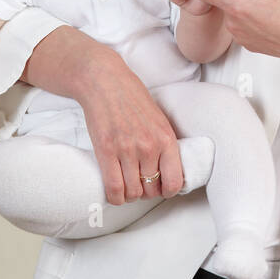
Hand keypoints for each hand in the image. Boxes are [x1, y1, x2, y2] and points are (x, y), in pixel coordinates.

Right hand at [23, 28, 185, 205]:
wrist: (105, 82)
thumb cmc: (131, 97)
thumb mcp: (158, 119)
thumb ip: (163, 143)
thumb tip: (167, 170)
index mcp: (166, 138)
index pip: (174, 182)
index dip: (166, 191)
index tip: (159, 187)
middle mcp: (149, 146)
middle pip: (151, 190)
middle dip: (146, 192)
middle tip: (139, 183)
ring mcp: (127, 150)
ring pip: (132, 193)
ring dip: (129, 194)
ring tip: (126, 184)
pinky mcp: (106, 151)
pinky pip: (113, 189)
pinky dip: (115, 197)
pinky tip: (115, 190)